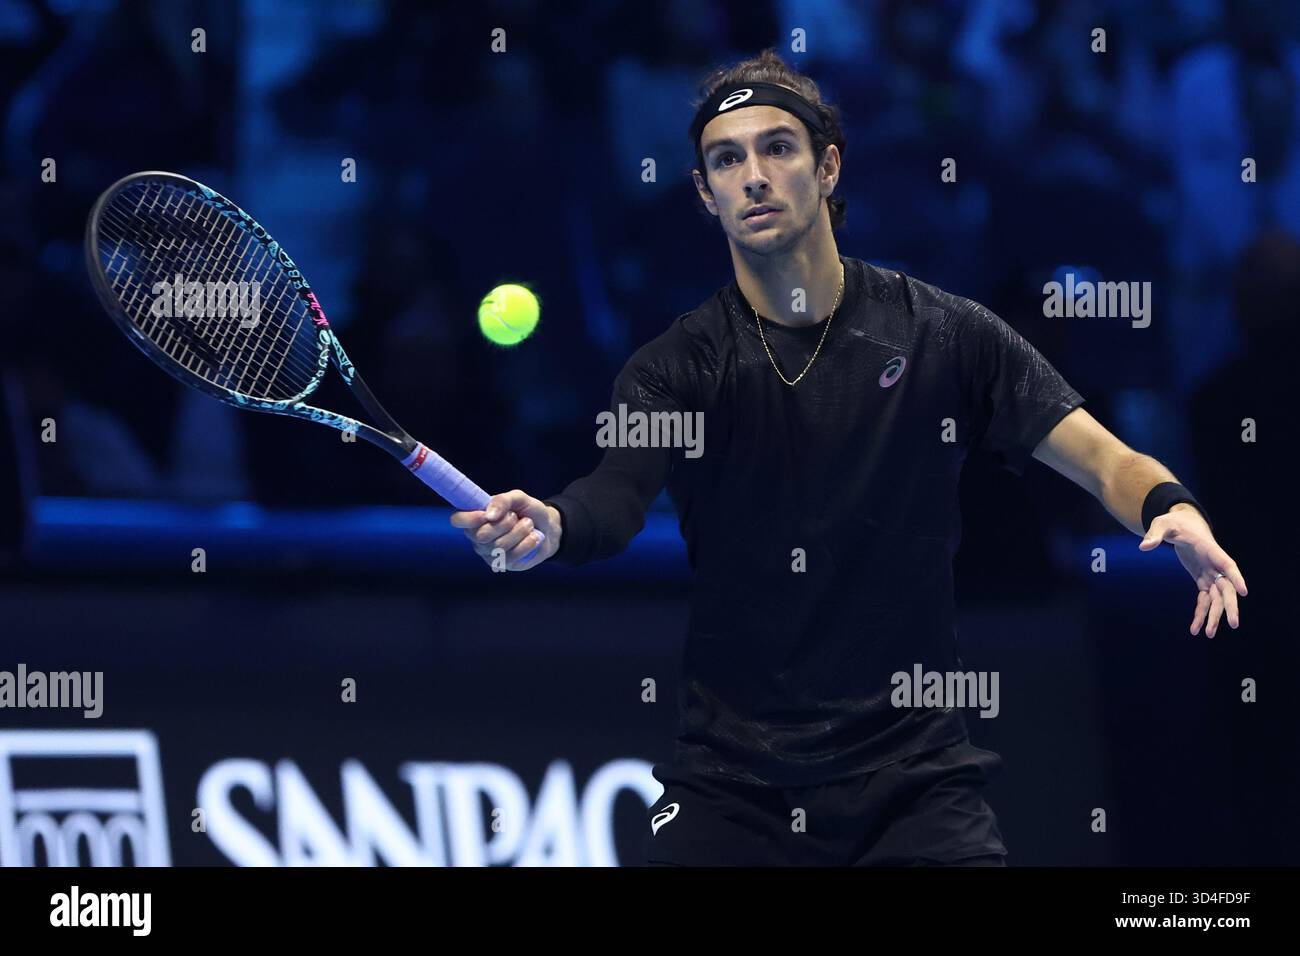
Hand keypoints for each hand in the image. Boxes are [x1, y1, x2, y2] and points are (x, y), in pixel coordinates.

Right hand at [449, 489, 561, 571]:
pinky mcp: (503, 564)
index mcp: (475, 517)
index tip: (485, 515)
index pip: (457, 519)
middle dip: (505, 523)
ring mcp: (488, 552)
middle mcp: (477, 536)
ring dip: (520, 532)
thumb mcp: (518, 498)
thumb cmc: (528, 511)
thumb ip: (502, 500)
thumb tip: (489, 515)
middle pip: (482, 535)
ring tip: (529, 525)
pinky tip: (533, 538)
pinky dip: (527, 544)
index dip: (469, 518)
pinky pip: (511, 556)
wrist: (548, 527)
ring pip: (499, 546)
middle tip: (516, 517)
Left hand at [1138, 503, 1247, 637]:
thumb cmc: (1174, 522)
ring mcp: (1210, 573)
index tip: (1244, 591)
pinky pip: (1205, 599)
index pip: (1227, 564)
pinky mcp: (1203, 579)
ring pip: (1217, 598)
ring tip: (1207, 634)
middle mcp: (1214, 564)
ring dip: (1214, 615)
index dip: (1236, 577)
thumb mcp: (1162, 524)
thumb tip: (1143, 547)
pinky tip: (1195, 629)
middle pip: (1227, 587)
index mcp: (1209, 549)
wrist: (1182, 523)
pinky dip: (1201, 613)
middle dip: (1230, 606)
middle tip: (1233, 624)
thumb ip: (1155, 535)